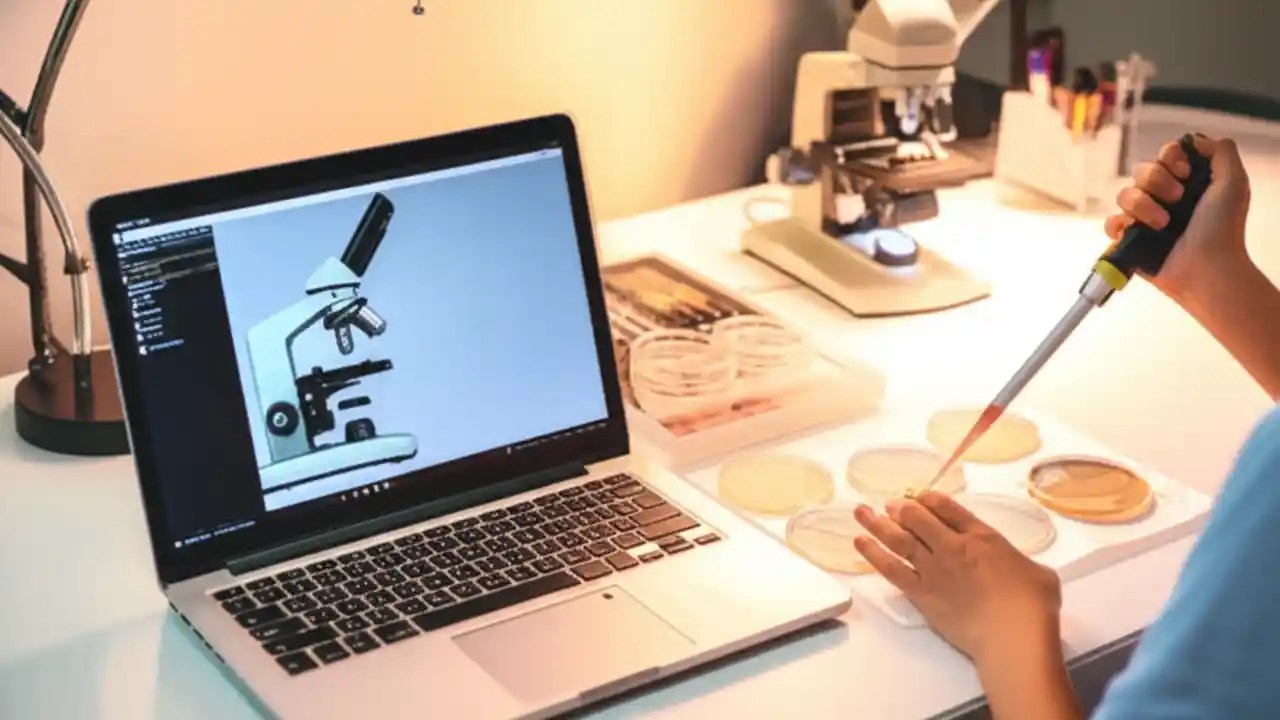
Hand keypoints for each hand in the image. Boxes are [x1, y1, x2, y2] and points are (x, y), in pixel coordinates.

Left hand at [853, 493, 1061, 665]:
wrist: (1011, 636)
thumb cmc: (1032, 606)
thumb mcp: (1038, 573)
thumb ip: (1020, 563)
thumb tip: (1022, 570)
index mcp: (982, 537)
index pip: (948, 508)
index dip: (929, 499)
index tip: (919, 497)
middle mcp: (953, 547)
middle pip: (917, 518)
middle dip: (900, 508)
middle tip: (888, 504)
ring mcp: (934, 570)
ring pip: (898, 540)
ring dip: (876, 524)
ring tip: (860, 512)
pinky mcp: (921, 594)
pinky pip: (890, 568)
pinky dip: (873, 554)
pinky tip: (860, 543)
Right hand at [1104, 134, 1251, 303]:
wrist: (1207, 266)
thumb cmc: (1222, 227)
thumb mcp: (1234, 183)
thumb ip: (1221, 152)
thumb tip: (1194, 140)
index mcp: (1186, 181)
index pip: (1165, 153)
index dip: (1170, 158)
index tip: (1185, 173)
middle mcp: (1163, 196)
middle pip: (1141, 170)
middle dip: (1157, 181)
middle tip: (1178, 200)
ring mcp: (1144, 218)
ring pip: (1124, 194)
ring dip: (1143, 205)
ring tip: (1163, 224)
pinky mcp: (1129, 239)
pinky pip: (1111, 223)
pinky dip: (1120, 225)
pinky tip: (1137, 231)